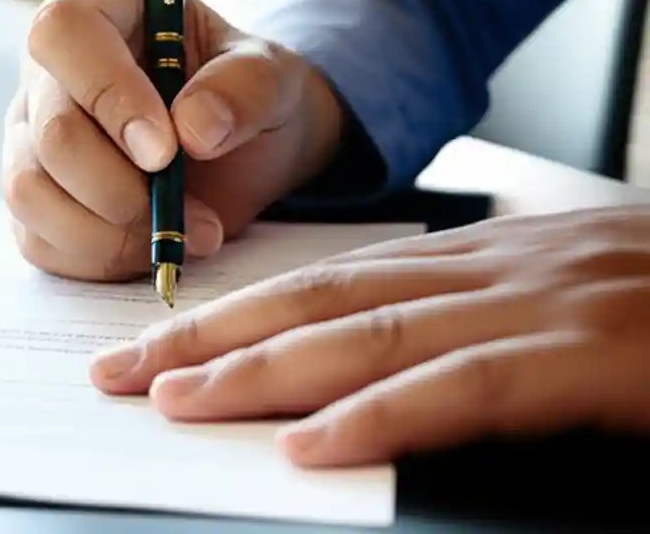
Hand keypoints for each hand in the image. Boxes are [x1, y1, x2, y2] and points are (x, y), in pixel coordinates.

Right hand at [2, 0, 343, 280]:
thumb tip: (194, 128)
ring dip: (111, 231)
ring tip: (183, 232)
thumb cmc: (248, 95)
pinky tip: (151, 245)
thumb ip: (246, 88)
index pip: (64, 31)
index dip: (107, 93)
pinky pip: (37, 238)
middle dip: (122, 189)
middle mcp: (50, 66)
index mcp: (101, 0)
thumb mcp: (274, 78)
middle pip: (49, 129)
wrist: (245, 148)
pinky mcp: (34, 195)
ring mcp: (30, 133)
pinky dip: (100, 258)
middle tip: (190, 211)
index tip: (164, 151)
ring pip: (29, 190)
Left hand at [89, 206, 649, 466]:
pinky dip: (379, 417)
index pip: (323, 278)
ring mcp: (536, 306)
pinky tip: (311, 447)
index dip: (229, 310)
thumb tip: (369, 363)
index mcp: (476, 256)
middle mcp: (488, 269)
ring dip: (260, 372)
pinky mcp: (586, 357)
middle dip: (208, 338)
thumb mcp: (555, 300)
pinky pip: (462, 389)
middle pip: (316, 299)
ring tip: (174, 402)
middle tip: (118, 372)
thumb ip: (466, 322)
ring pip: (366, 335)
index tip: (153, 342)